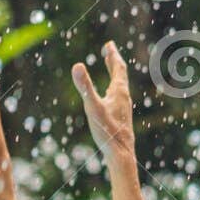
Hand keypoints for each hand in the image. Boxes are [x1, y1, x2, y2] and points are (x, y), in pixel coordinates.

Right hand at [71, 41, 135, 160]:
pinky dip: (113, 89)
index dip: (113, 55)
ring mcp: (123, 108)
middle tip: (109, 50)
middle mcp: (123, 98)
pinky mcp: (121, 118)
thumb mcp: (92, 107)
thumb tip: (76, 65)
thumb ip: (85, 87)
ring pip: (120, 86)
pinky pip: (117, 97)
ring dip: (114, 74)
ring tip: (110, 67)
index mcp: (118, 92)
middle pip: (120, 75)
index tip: (109, 44)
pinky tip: (109, 96)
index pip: (118, 68)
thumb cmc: (107, 131)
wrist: (121, 154)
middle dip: (113, 61)